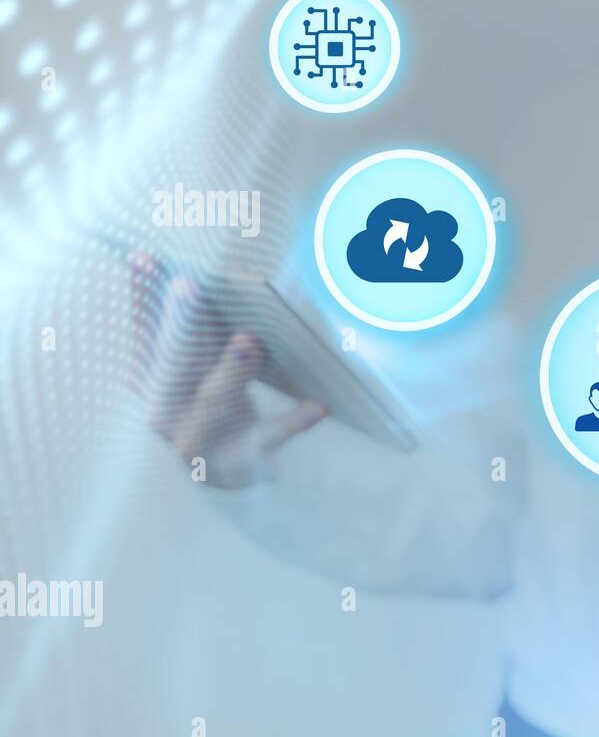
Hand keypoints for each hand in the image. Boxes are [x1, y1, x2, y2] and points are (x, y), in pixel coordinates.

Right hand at [130, 253, 324, 487]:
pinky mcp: (240, 459)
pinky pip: (269, 437)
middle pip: (174, 362)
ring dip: (232, 368)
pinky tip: (318, 408)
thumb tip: (196, 273)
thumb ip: (196, 333)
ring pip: (214, 397)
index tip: (142, 257)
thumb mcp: (194, 372)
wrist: (223, 479)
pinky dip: (293, 423)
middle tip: (186, 286)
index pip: (145, 334)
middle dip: (180, 324)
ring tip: (249, 340)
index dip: (142, 298)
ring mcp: (201, 436)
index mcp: (152, 382)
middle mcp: (167, 409)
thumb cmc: (209, 407)